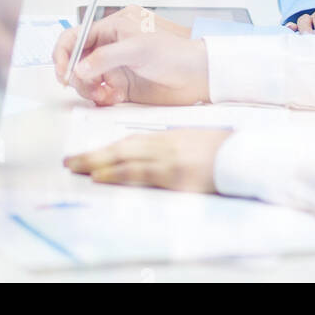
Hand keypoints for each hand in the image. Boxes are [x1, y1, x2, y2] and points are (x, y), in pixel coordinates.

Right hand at [53, 12, 209, 106]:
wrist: (197, 76)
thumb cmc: (174, 53)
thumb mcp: (137, 49)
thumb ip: (105, 57)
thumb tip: (79, 67)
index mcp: (112, 27)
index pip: (76, 36)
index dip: (64, 53)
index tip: (63, 72)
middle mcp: (110, 46)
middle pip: (76, 60)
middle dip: (76, 75)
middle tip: (86, 87)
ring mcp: (114, 67)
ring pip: (86, 79)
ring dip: (88, 89)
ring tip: (104, 95)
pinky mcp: (121, 85)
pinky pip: (99, 93)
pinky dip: (101, 98)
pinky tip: (113, 98)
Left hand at [64, 129, 231, 192]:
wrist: (243, 156)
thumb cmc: (222, 151)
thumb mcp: (193, 143)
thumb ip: (171, 148)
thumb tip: (151, 157)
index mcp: (168, 138)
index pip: (131, 142)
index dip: (108, 148)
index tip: (91, 153)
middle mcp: (163, 146)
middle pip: (121, 149)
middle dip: (94, 156)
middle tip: (70, 161)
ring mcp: (167, 160)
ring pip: (124, 159)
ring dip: (98, 164)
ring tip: (78, 168)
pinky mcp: (173, 175)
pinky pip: (139, 173)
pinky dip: (117, 174)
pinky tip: (102, 176)